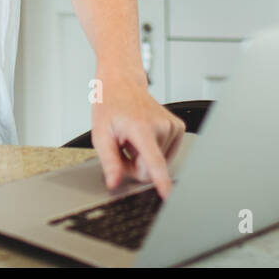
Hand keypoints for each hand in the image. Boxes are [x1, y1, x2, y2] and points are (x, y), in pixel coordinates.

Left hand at [89, 72, 186, 199]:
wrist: (123, 84)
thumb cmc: (110, 105)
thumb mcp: (100, 134)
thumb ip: (109, 161)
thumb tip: (114, 182)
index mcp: (141, 127)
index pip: (154, 161)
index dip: (161, 181)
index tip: (168, 194)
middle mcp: (161, 126)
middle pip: (150, 169)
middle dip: (135, 164)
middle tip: (124, 146)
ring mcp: (172, 126)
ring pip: (158, 164)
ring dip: (142, 156)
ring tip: (133, 138)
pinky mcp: (178, 128)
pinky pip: (166, 155)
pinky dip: (152, 150)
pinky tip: (144, 137)